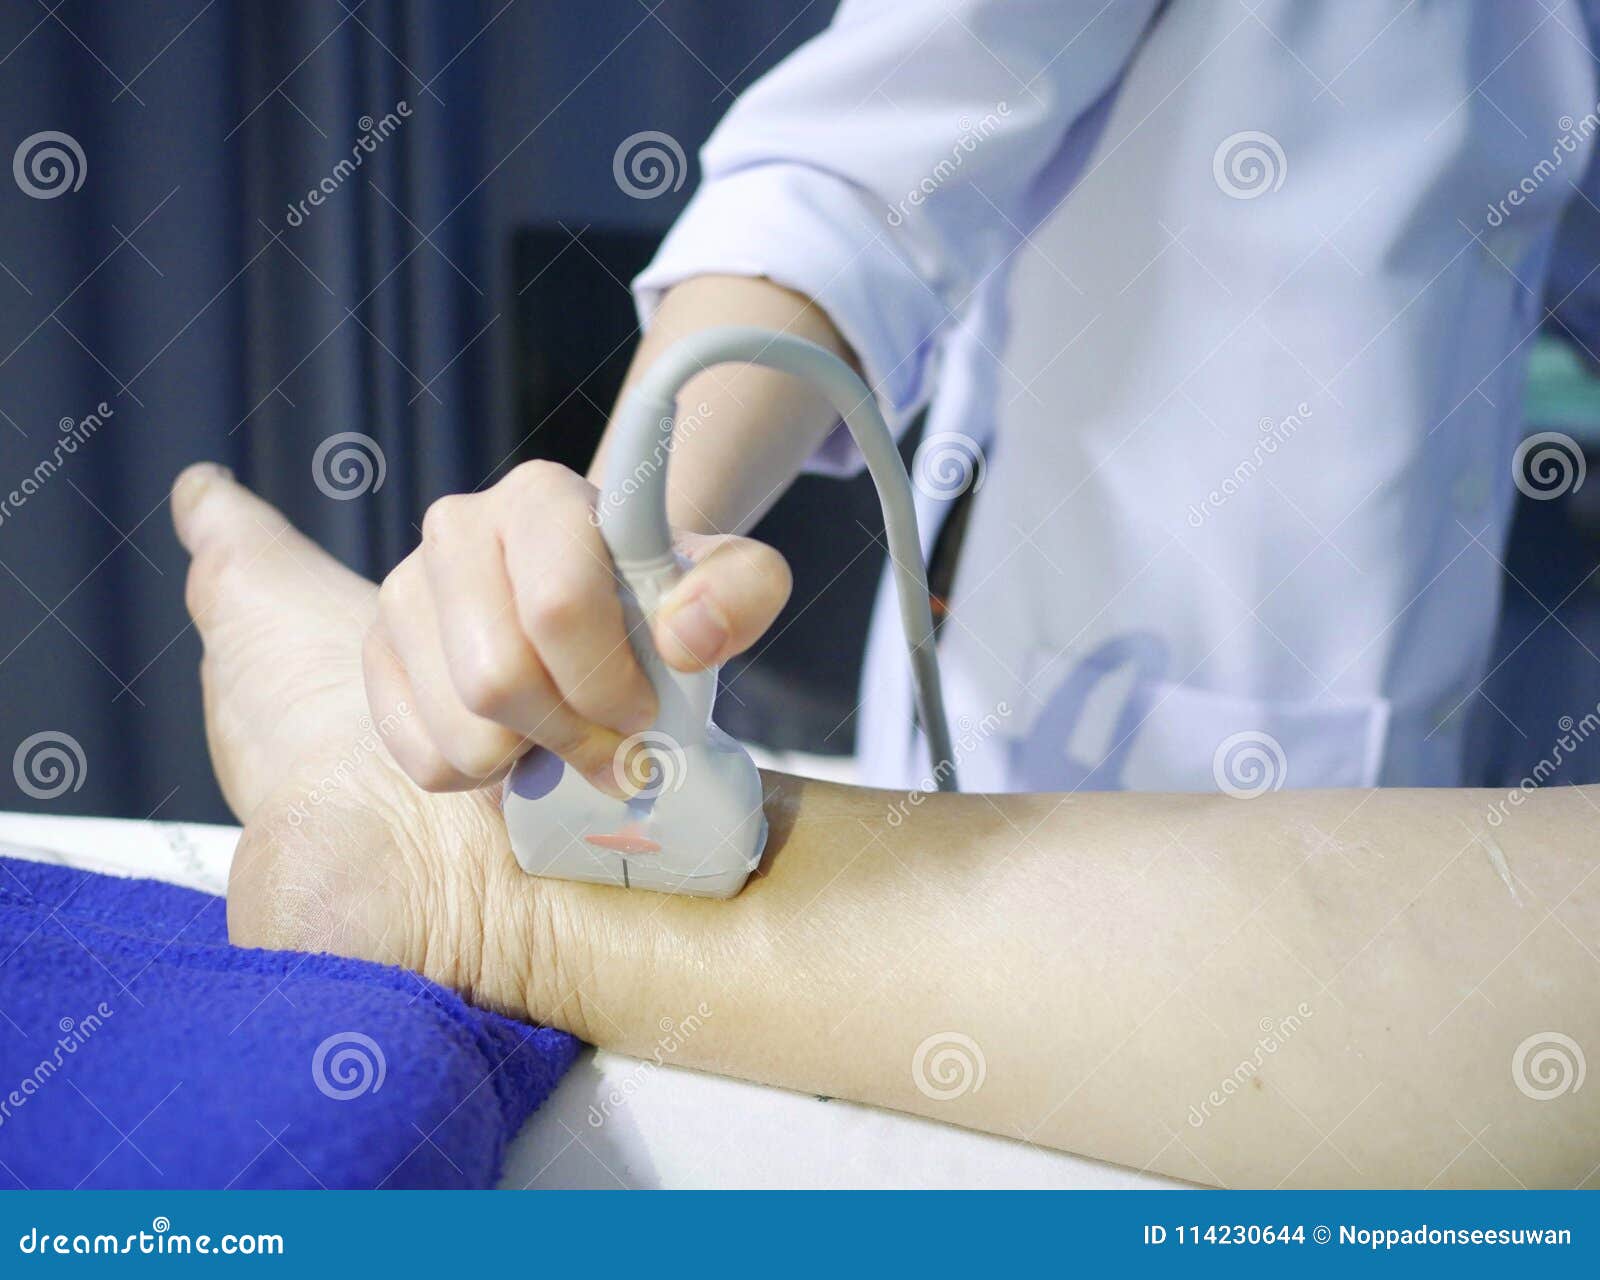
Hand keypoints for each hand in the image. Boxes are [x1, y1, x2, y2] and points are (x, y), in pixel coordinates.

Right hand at [363, 461, 791, 793]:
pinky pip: (422, 759)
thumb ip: (741, 593)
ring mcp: (404, 591)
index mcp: (541, 497)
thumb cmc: (662, 597)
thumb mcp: (732, 581)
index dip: (608, 683)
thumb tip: (687, 640)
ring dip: (529, 761)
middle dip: (570, 735)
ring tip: (564, 734)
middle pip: (498, 680)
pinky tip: (518, 740)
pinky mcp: (378, 655)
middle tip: (611, 748)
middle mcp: (457, 529)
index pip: (556, 605)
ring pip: (459, 731)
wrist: (598, 602)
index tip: (644, 711)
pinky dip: (481, 778)